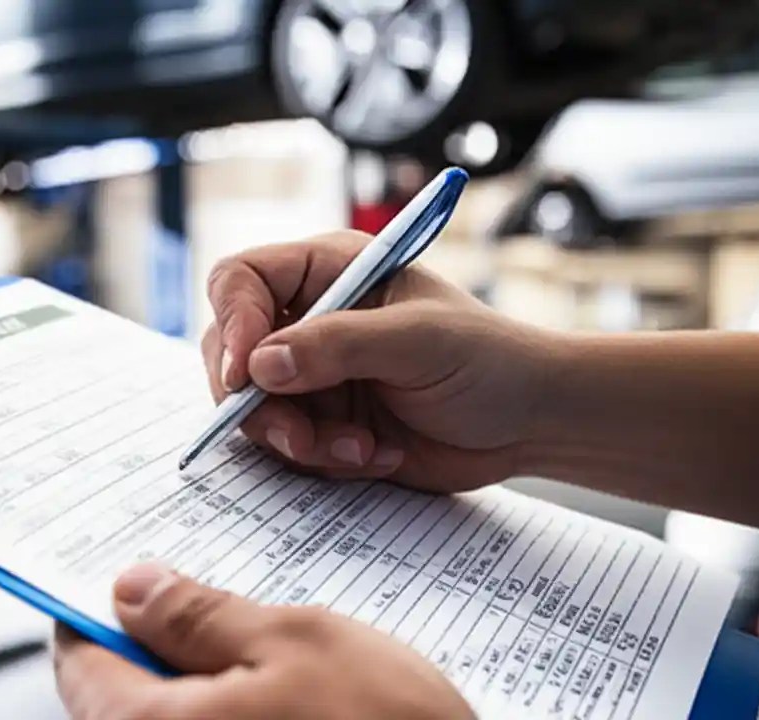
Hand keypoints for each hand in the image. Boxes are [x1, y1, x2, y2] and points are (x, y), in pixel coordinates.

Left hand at [54, 563, 472, 719]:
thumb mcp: (294, 643)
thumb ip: (199, 615)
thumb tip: (133, 588)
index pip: (79, 661)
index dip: (100, 611)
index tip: (130, 584)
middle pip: (118, 701)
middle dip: (159, 648)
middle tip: (217, 613)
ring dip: (201, 687)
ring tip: (267, 662)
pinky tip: (282, 706)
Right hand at [202, 231, 553, 492]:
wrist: (529, 424)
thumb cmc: (490, 361)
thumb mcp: (417, 342)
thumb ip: (337, 346)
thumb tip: (258, 365)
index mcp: (329, 272)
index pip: (242, 281)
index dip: (233, 323)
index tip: (244, 374)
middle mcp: (309, 319)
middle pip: (229, 352)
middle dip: (258, 403)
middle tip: (298, 437)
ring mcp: (311, 375)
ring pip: (254, 409)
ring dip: (298, 440)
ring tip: (359, 449)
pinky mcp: (322, 423)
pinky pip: (286, 446)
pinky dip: (322, 459)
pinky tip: (375, 455)